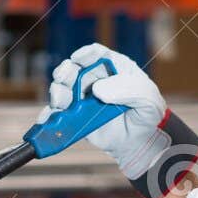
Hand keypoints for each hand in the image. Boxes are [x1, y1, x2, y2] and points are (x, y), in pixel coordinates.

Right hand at [46, 43, 197, 197]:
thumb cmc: (147, 116)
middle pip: (73, 69)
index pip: (97, 55)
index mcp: (114, 69)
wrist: (140, 143)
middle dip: (64, 71)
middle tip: (63, 79)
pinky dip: (50, 116)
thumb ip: (128, 89)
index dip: (86, 54)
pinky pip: (58, 114)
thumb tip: (97, 90)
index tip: (79, 58)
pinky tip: (49, 119)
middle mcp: (95, 80)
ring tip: (61, 102)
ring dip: (57, 92)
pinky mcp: (75, 117)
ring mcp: (83, 99)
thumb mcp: (148, 98)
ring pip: (61, 89)